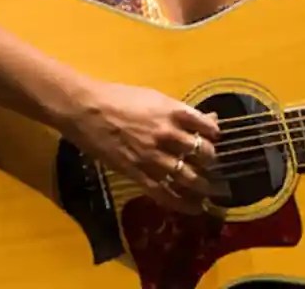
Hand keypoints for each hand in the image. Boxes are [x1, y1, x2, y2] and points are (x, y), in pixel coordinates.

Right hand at [59, 80, 222, 213]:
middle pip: (203, 154)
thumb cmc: (119, 98)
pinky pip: (164, 192)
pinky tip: (194, 208)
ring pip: (188, 177)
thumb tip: (209, 119)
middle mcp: (168, 135)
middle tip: (218, 169)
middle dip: (213, 163)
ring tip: (213, 193)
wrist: (87, 110)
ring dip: (204, 187)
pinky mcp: (137, 173)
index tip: (218, 142)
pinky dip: (182, 202)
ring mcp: (153, 156)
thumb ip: (182, 111)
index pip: (208, 128)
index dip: (216, 137)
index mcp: (174, 112)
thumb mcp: (155, 97)